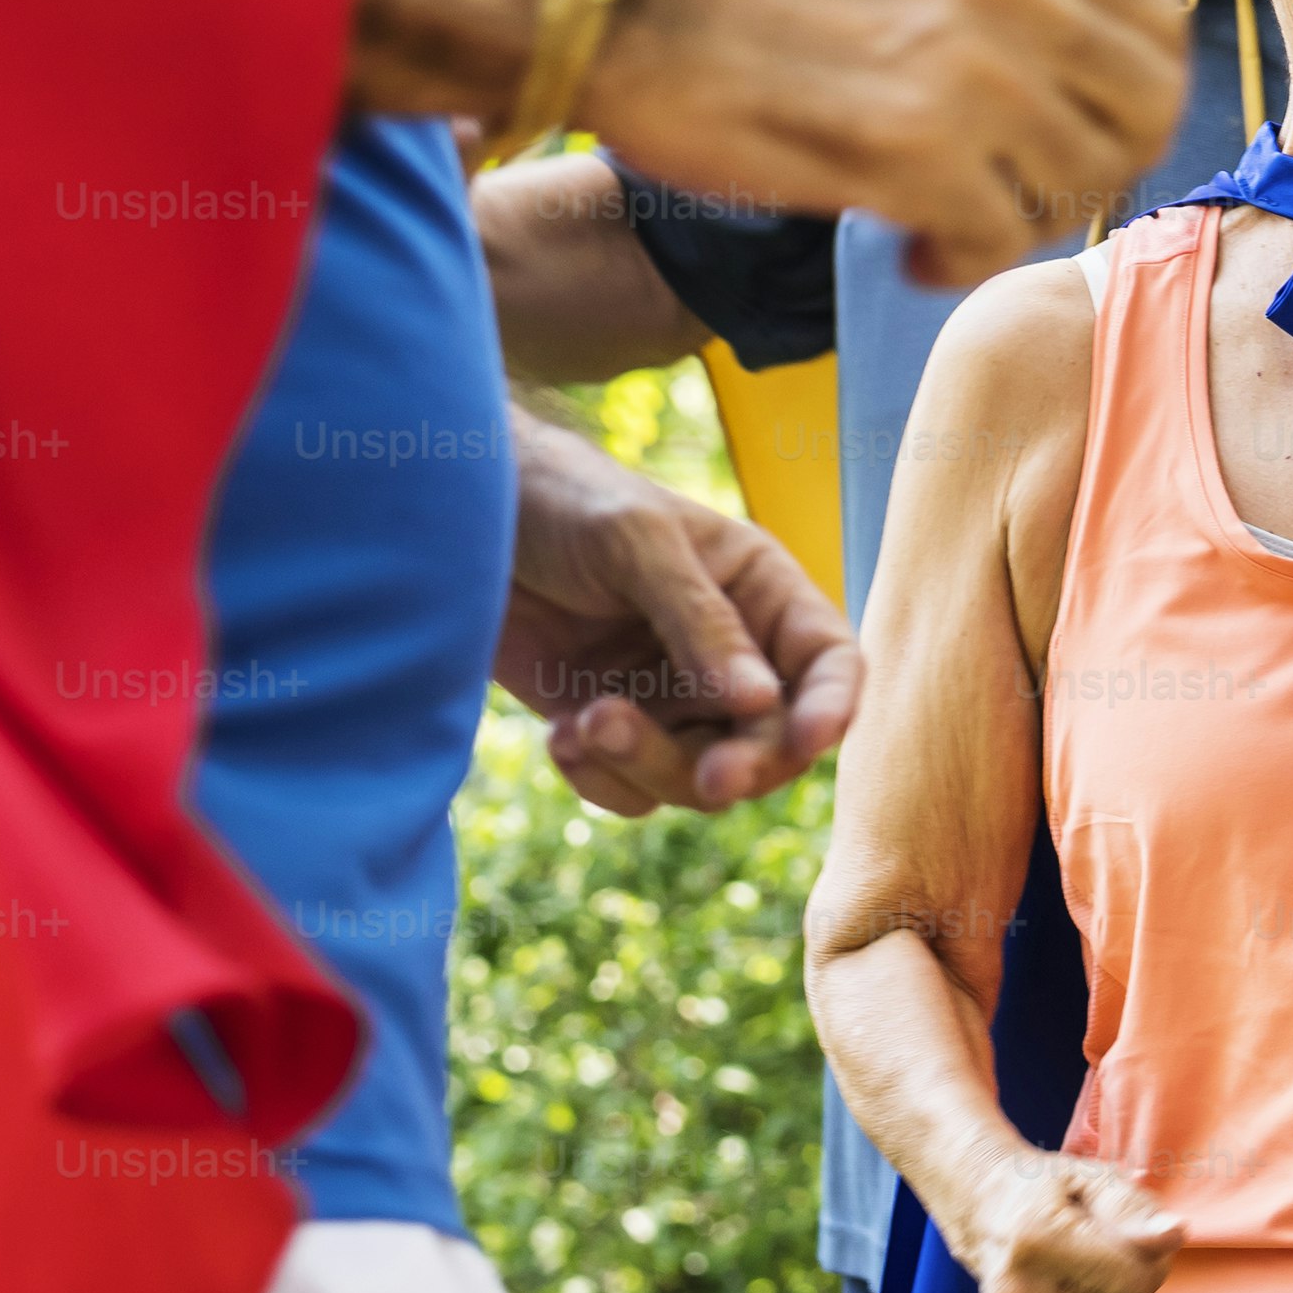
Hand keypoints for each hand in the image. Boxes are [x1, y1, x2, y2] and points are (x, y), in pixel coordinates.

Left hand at [493, 409, 858, 812]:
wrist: (461, 524)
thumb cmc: (564, 502)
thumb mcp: (636, 544)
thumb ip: (700, 622)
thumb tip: (762, 704)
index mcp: (760, 592)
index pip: (828, 659)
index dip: (831, 704)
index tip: (809, 740)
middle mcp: (728, 655)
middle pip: (769, 742)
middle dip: (738, 764)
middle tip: (707, 778)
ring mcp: (668, 699)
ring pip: (698, 779)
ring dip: (648, 766)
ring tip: (586, 723)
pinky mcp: (610, 729)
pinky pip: (632, 791)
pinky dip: (599, 780)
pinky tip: (558, 735)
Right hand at [587, 0, 1184, 287]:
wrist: (627, 1)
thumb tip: (1099, 54)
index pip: (1160, 21)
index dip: (1136, 95)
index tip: (1079, 131)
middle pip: (1147, 111)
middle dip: (1099, 169)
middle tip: (1025, 191)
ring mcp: (967, 67)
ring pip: (1082, 182)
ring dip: (1023, 223)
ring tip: (947, 220)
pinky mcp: (913, 150)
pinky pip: (999, 239)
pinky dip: (958, 263)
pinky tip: (904, 248)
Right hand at [965, 1150, 1182, 1292]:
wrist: (993, 1222)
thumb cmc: (1056, 1198)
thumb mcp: (1095, 1180)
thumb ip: (1134, 1209)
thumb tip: (1173, 1236)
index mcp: (1032, 1238)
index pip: (1134, 1282)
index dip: (1150, 1264)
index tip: (1129, 1244)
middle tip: (1108, 1266)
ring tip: (1094, 1291)